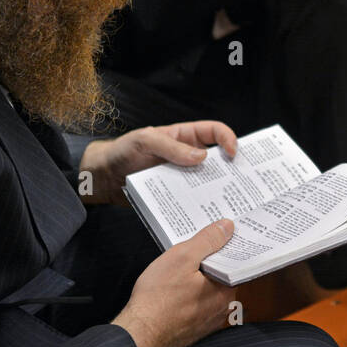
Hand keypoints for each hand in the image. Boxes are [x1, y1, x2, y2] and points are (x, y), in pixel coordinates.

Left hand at [80, 121, 237, 205]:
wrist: (103, 178)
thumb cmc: (122, 152)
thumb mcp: (145, 141)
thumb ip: (171, 147)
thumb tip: (201, 157)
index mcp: (184, 136)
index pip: (214, 132)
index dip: (228, 138)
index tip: (233, 154)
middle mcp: (188, 156)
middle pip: (217, 159)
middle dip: (232, 167)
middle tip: (243, 181)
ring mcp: (182, 177)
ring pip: (207, 182)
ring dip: (218, 190)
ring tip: (229, 202)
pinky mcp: (175, 194)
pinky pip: (192, 199)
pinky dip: (200, 205)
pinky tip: (206, 214)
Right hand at [112, 220, 236, 346]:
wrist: (138, 333)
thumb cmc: (157, 299)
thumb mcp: (183, 257)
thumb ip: (208, 240)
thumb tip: (227, 227)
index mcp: (226, 290)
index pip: (233, 260)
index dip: (223, 244)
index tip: (214, 235)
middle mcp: (222, 308)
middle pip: (221, 274)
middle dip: (208, 260)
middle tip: (190, 250)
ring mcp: (209, 319)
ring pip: (208, 288)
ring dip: (197, 278)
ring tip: (177, 270)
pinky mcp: (194, 326)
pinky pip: (197, 302)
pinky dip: (189, 293)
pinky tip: (173, 289)